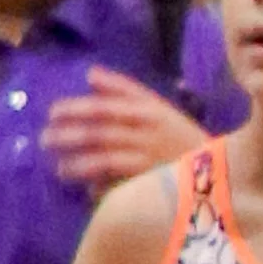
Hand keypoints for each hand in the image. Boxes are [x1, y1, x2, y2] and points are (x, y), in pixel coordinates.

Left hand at [44, 68, 204, 190]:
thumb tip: (91, 73)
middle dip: (68, 134)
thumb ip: (123, 90)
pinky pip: (117, 183)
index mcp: (148, 110)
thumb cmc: (178, 137)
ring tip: (59, 168)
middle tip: (45, 140)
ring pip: (104, 157)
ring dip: (77, 163)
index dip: (75, 108)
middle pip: (99, 131)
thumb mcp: (156, 107)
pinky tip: (85, 189)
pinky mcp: (150, 181)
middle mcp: (147, 130)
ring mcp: (148, 156)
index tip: (52, 112)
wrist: (217, 171)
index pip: (105, 106)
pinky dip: (99, 185)